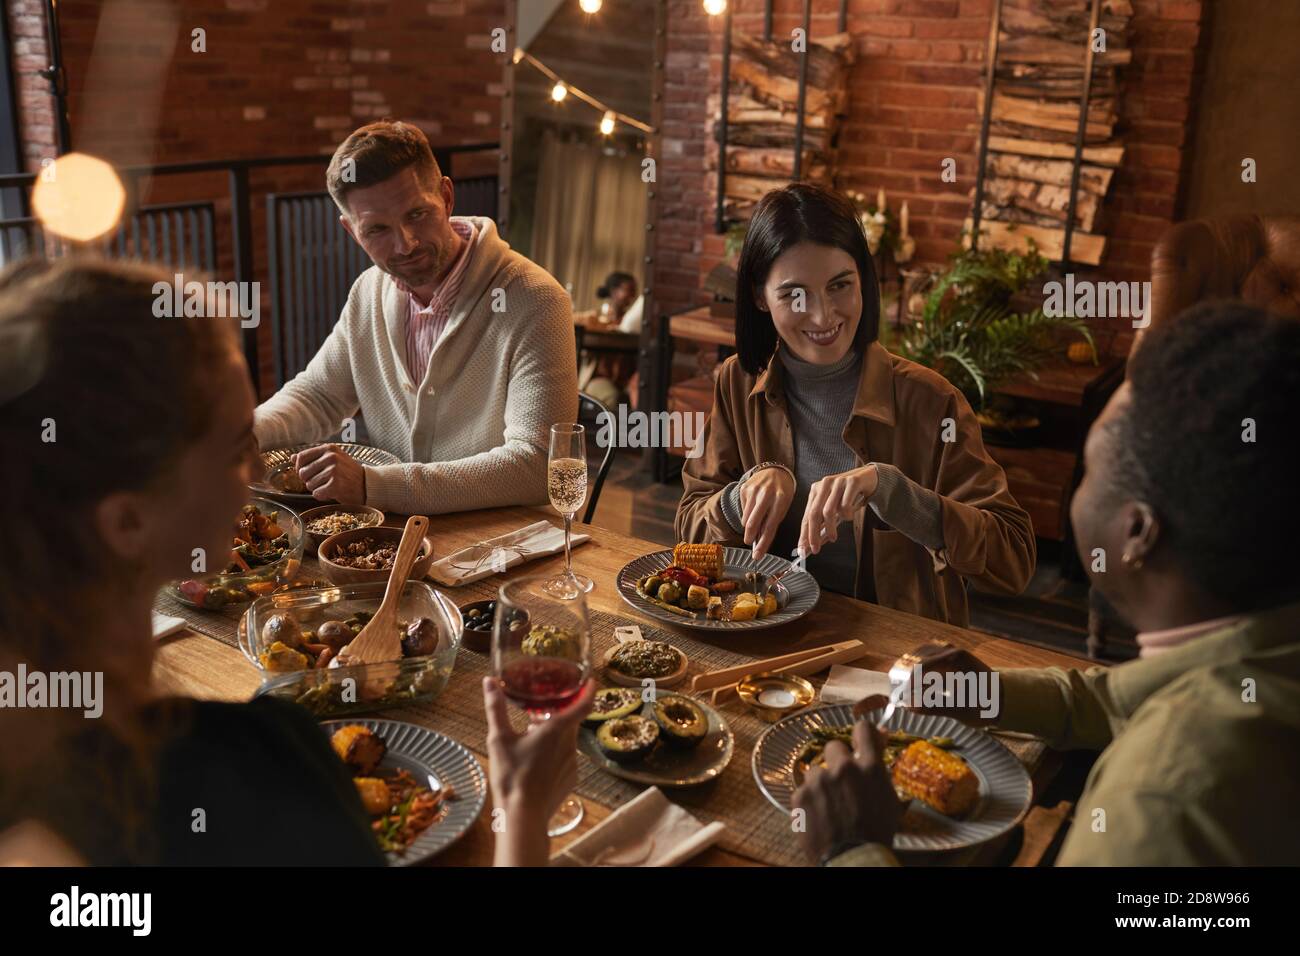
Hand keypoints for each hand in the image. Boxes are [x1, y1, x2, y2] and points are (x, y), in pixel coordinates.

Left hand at [295, 443, 365, 504]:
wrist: (367, 485)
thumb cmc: (348, 473)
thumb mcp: (332, 460)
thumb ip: (312, 457)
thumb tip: (292, 457)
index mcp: (329, 449)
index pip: (301, 457)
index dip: (299, 468)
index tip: (307, 473)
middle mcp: (331, 457)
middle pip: (302, 473)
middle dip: (309, 480)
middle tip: (323, 481)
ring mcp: (334, 471)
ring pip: (309, 485)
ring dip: (317, 489)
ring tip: (330, 486)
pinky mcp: (335, 485)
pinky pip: (316, 494)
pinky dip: (322, 496)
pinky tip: (332, 492)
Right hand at [483, 677, 593, 865]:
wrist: (522, 815)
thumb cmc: (511, 775)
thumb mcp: (498, 739)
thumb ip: (495, 708)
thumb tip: (489, 682)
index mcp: (556, 729)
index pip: (583, 704)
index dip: (589, 691)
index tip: (591, 681)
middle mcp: (570, 744)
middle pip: (570, 722)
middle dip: (557, 716)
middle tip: (538, 715)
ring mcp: (573, 763)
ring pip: (567, 741)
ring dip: (554, 737)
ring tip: (532, 742)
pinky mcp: (571, 779)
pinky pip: (566, 760)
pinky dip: (555, 756)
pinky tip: (537, 764)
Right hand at [740, 465, 794, 558]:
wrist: (775, 472)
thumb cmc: (782, 493)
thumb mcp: (783, 507)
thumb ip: (773, 522)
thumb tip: (760, 542)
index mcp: (780, 500)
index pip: (770, 526)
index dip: (763, 543)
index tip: (757, 555)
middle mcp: (766, 494)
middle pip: (753, 522)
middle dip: (750, 536)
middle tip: (749, 542)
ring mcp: (754, 490)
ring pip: (746, 518)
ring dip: (749, 526)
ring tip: (755, 522)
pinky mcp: (744, 488)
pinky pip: (742, 509)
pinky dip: (747, 514)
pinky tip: (753, 508)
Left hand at [792, 720, 904, 863]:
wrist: (852, 859)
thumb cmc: (876, 832)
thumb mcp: (889, 798)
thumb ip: (880, 766)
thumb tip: (881, 736)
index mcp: (869, 767)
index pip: (863, 730)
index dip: (861, 733)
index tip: (859, 740)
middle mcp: (843, 768)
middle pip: (834, 747)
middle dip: (837, 761)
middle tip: (842, 782)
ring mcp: (819, 780)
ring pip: (817, 771)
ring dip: (822, 783)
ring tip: (830, 806)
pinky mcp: (800, 795)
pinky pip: (804, 789)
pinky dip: (810, 800)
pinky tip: (819, 815)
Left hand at [798, 464, 878, 556]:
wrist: (870, 478)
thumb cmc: (850, 495)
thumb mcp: (835, 510)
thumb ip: (825, 525)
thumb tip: (815, 543)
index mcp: (816, 490)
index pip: (806, 515)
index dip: (804, 533)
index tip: (802, 549)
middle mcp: (824, 484)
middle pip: (814, 513)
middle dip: (813, 534)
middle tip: (816, 549)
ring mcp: (838, 482)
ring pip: (828, 511)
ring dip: (830, 528)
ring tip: (833, 537)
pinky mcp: (852, 482)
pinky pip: (845, 505)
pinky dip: (847, 516)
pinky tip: (850, 516)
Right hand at [901, 645, 996, 724]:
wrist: (1006, 698)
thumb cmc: (985, 705)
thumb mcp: (959, 710)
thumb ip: (933, 707)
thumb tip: (909, 706)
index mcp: (954, 660)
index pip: (920, 667)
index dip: (907, 683)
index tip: (903, 699)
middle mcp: (951, 650)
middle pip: (917, 658)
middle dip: (907, 676)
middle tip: (902, 695)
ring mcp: (952, 650)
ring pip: (921, 654)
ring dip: (912, 669)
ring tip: (908, 688)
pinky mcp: (952, 654)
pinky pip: (929, 654)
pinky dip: (921, 666)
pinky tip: (920, 680)